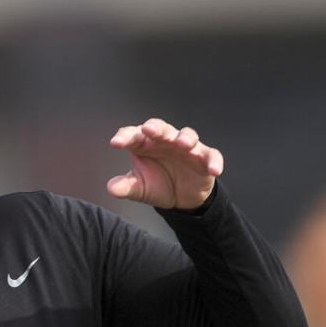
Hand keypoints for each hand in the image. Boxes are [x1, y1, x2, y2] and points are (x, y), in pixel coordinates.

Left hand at [107, 119, 222, 209]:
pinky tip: (214, 169)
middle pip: (161, 128)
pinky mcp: (205, 158)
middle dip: (156, 128)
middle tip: (149, 129)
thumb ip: (126, 186)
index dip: (125, 137)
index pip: (134, 135)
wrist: (181, 198)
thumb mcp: (140, 188)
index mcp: (145, 144)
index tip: (115, 143)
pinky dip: (213, 161)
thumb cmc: (157, 184)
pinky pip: (211, 156)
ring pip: (188, 136)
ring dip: (186, 138)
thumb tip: (111, 188)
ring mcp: (187, 148)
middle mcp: (166, 141)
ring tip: (183, 144)